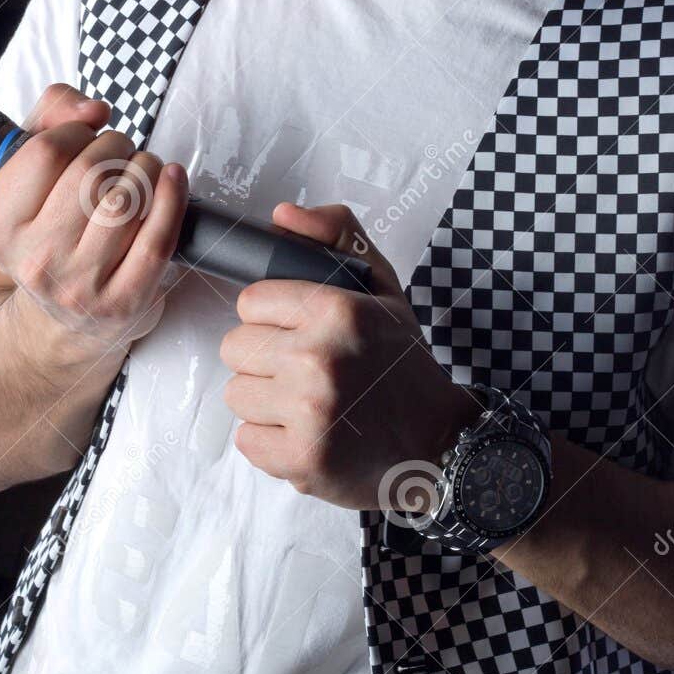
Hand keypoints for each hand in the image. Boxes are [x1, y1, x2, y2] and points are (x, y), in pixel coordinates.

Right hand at [0, 81, 188, 366]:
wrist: (61, 317)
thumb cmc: (50, 229)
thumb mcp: (28, 172)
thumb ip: (51, 116)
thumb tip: (93, 109)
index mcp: (2, 225)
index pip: (47, 152)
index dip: (77, 131)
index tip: (87, 137)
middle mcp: (36, 258)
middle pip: (91, 173)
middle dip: (117, 146)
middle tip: (122, 151)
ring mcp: (80, 285)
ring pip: (126, 201)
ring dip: (146, 167)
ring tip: (143, 167)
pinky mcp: (123, 302)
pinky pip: (157, 239)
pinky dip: (172, 199)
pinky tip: (172, 179)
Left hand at [220, 201, 480, 512]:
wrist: (438, 442)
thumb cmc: (401, 364)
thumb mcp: (380, 287)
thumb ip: (334, 235)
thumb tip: (281, 214)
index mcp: (336, 310)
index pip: (249, 302)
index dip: (270, 317)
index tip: (297, 331)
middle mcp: (318, 358)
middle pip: (234, 348)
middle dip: (264, 358)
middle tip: (304, 370)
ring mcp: (309, 412)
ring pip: (235, 394)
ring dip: (264, 401)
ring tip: (307, 403)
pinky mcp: (302, 459)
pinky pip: (246, 440)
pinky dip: (271, 441)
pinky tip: (307, 433)